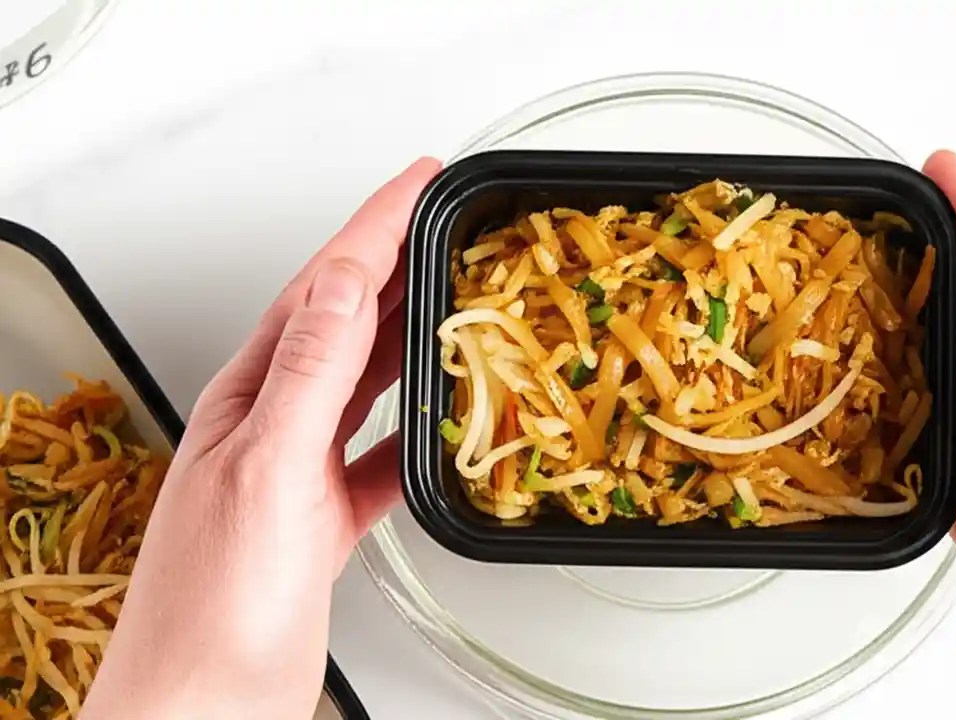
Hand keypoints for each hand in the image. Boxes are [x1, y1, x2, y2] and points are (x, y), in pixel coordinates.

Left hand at [82, 158, 441, 719]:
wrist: (203, 704)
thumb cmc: (218, 602)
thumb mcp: (270, 467)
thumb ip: (311, 372)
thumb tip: (346, 280)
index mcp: (254, 394)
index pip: (325, 286)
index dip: (376, 226)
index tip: (421, 180)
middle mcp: (275, 422)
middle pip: (348, 322)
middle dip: (397, 263)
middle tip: (446, 221)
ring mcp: (300, 470)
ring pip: (367, 383)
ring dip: (409, 335)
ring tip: (452, 297)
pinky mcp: (324, 520)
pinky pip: (380, 458)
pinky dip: (413, 432)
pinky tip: (437, 427)